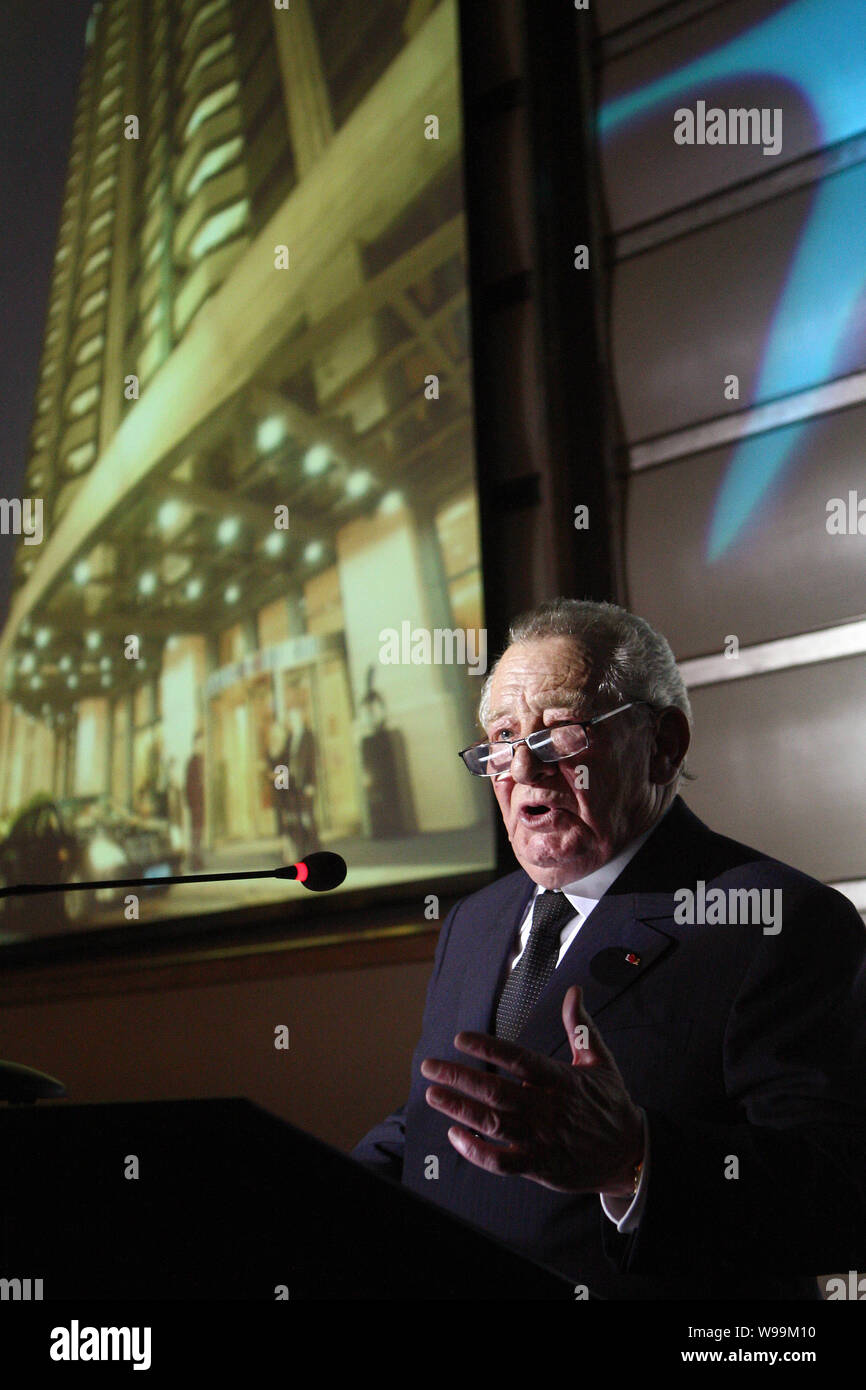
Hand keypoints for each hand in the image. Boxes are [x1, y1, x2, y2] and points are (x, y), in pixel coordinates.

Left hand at [421, 985, 643, 1194]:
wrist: (629, 1154)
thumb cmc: (612, 1104)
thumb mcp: (601, 1061)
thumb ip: (580, 1026)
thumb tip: (574, 991)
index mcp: (560, 1079)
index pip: (518, 1059)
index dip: (488, 1048)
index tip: (460, 1038)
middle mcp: (548, 1107)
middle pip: (497, 1090)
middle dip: (459, 1077)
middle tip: (429, 1067)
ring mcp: (542, 1138)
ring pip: (494, 1123)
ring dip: (461, 1109)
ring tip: (433, 1096)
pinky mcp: (540, 1165)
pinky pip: (502, 1161)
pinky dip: (477, 1151)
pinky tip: (456, 1136)